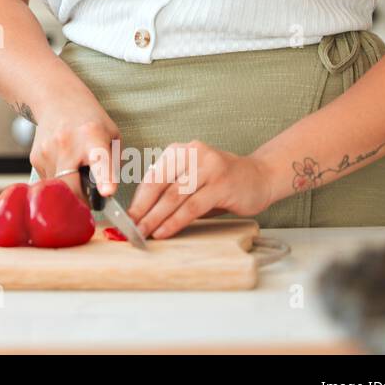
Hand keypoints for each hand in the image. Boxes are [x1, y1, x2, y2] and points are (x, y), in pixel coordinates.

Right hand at [27, 95, 122, 204]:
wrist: (55, 98)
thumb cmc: (88, 118)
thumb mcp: (112, 134)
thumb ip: (114, 163)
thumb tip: (108, 194)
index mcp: (93, 136)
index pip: (99, 160)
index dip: (104, 178)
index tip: (107, 192)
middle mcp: (68, 144)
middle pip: (72, 187)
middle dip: (82, 201)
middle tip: (90, 199)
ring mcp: (48, 151)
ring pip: (60, 189)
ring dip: (70, 188)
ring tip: (75, 169)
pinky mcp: (35, 159)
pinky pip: (50, 182)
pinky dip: (59, 180)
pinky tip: (63, 163)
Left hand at [126, 140, 272, 240]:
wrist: (260, 177)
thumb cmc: (221, 182)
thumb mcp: (192, 179)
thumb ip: (170, 190)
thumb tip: (141, 214)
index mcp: (179, 151)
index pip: (151, 177)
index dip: (137, 199)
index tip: (124, 218)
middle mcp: (192, 154)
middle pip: (159, 185)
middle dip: (142, 209)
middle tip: (129, 228)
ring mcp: (207, 168)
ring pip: (173, 197)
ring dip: (155, 218)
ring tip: (143, 233)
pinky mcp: (221, 184)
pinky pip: (191, 206)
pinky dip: (174, 221)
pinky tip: (164, 232)